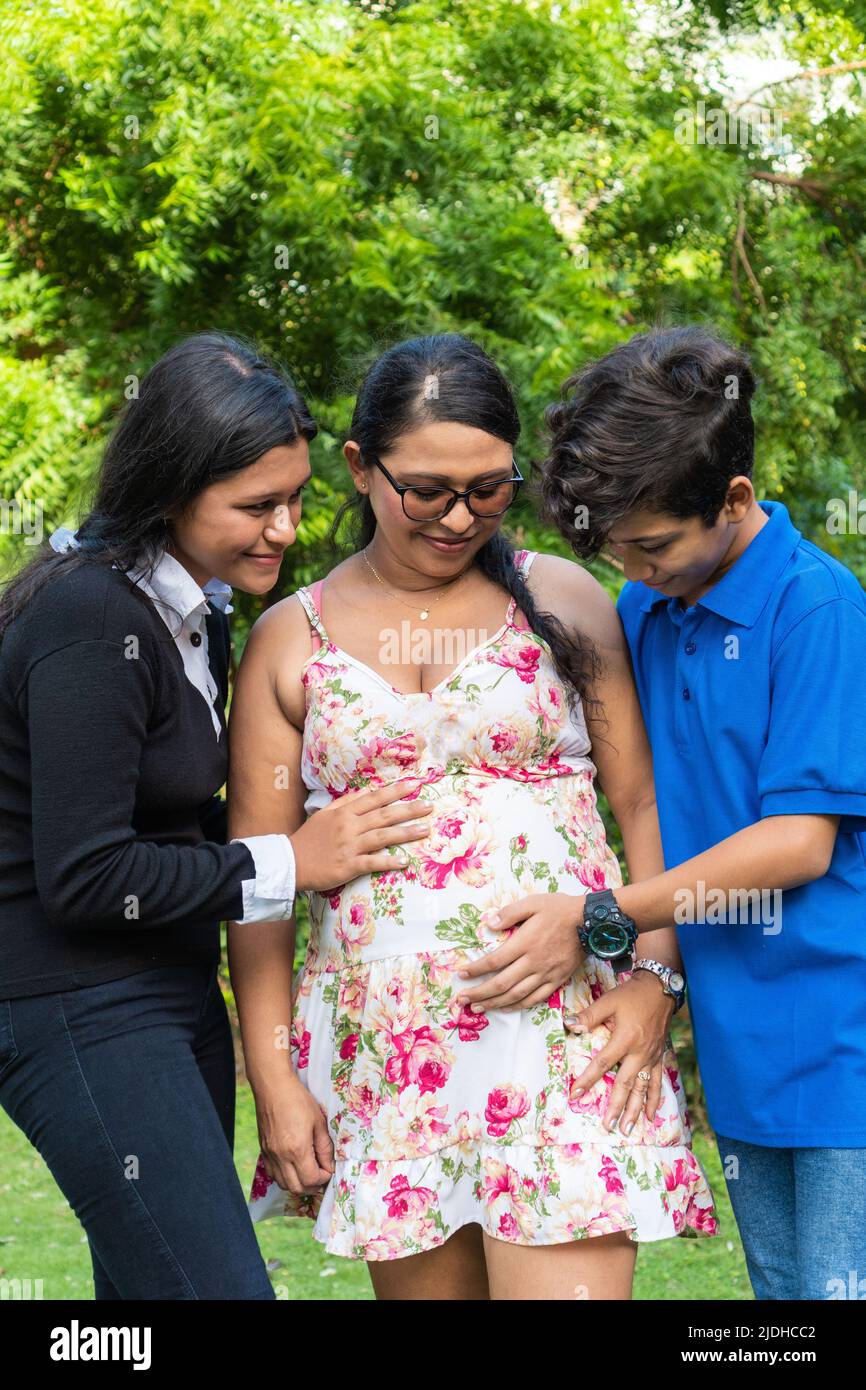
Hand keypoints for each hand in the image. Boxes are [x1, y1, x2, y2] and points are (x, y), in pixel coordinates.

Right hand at [255, 1075, 334, 1196]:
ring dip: (298, 1184)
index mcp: (297, 1149)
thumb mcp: (318, 1122)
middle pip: (297, 1188)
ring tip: (308, 1172)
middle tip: (321, 1175)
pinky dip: (285, 1177)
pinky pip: (273, 1174)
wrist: (272, 1087)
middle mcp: (281, 1157)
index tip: (329, 1169)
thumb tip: (329, 1166)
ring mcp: (270, 1155)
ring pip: (283, 1185)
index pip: (312, 1179)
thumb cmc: (298, 1100)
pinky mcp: (263, 1151)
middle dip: (312, 1187)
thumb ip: (325, 1148)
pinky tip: (293, 1166)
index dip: (324, 1178)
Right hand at [291, 778, 432, 891]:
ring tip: (425, 829)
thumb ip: (346, 802)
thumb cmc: (308, 839)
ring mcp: (349, 846)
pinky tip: (404, 861)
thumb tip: (366, 790)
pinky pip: (372, 862)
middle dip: (408, 809)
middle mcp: (349, 827)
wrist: (290, 863)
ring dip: (405, 833)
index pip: (374, 798)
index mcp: (344, 813)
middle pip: (383, 815)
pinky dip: (389, 861)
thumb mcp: (324, 814)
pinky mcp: (348, 866)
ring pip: (382, 836)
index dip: (395, 791)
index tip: (414, 784)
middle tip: (429, 806)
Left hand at [454, 892, 583, 1011]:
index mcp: (525, 943)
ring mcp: (545, 974)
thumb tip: (489, 924)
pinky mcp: (556, 981)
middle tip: (462, 999)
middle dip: (479, 993)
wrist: (591, 922)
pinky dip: (518, 1006)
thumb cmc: (560, 909)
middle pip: (501, 983)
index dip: (476, 969)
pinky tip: (505, 1008)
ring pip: (516, 995)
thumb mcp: (533, 903)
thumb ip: (509, 913)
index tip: (461, 974)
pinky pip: (535, 998)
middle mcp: (533, 962)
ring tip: (478, 1007)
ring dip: (494, 1003)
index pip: (494, 961)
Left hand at [567, 970, 674, 1133]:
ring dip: (636, 1110)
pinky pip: (657, 1082)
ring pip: (643, 1089)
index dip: (588, 1079)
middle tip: (608, 1126)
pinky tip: (651, 1116)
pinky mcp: (659, 1057)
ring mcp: (651, 1057)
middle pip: (626, 1084)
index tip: (575, 1095)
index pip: (603, 1064)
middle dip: (617, 1107)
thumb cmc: (631, 995)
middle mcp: (640, 1052)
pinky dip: (654, 1100)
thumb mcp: (608, 1001)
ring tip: (628, 1130)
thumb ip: (589, 1015)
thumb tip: (569, 1026)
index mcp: (625, 1038)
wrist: (659, 989)